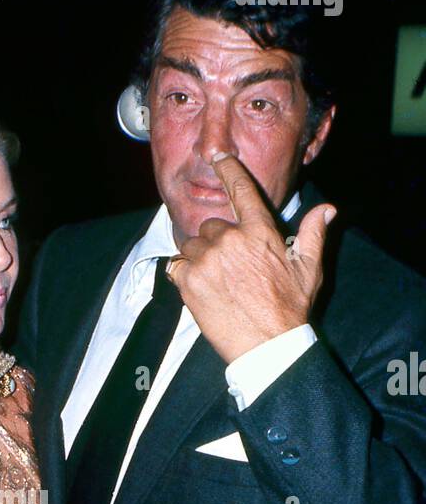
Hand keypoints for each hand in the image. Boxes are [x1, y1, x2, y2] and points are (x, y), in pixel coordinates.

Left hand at [167, 154, 335, 364]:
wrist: (267, 346)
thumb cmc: (289, 308)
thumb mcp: (308, 269)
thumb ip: (313, 234)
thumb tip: (327, 209)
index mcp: (259, 233)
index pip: (241, 191)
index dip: (229, 170)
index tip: (218, 157)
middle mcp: (231, 241)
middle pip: (211, 226)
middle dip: (217, 242)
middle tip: (230, 268)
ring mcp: (207, 261)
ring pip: (191, 246)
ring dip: (199, 259)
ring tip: (216, 282)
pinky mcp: (188, 281)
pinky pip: (177, 266)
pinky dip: (184, 275)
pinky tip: (201, 290)